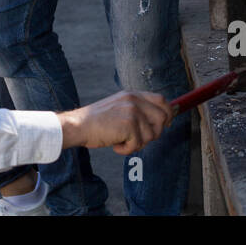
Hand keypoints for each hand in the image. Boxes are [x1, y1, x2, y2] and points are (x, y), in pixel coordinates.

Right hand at [58, 90, 173, 155]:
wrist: (78, 125)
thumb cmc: (96, 122)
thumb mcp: (119, 107)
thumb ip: (137, 109)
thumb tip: (161, 120)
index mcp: (132, 94)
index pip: (161, 100)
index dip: (167, 113)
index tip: (167, 124)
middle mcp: (134, 100)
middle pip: (162, 118)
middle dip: (154, 133)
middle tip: (138, 139)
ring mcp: (132, 111)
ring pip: (151, 135)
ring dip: (137, 143)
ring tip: (121, 141)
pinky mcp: (129, 125)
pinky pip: (138, 144)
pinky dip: (127, 149)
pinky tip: (115, 145)